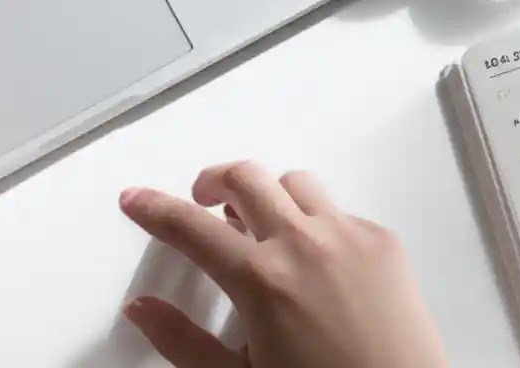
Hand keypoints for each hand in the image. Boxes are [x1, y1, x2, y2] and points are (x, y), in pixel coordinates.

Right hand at [120, 163, 448, 367]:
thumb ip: (182, 341)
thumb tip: (142, 308)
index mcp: (261, 279)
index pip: (190, 227)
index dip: (154, 209)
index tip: (136, 199)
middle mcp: (305, 243)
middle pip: (245, 177)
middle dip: (213, 181)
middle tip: (202, 201)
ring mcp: (349, 235)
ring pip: (295, 182)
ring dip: (268, 194)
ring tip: (258, 224)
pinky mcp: (383, 240)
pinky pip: (339, 211)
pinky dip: (315, 221)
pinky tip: (312, 259)